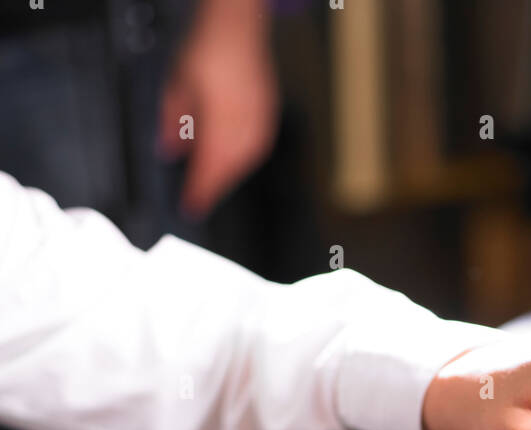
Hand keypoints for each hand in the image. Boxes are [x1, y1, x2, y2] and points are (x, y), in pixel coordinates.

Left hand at [157, 0, 278, 218]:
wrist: (238, 27)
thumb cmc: (209, 50)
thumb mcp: (179, 85)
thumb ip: (173, 120)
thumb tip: (170, 149)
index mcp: (222, 123)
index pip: (210, 169)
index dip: (199, 192)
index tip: (190, 208)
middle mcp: (245, 127)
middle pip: (227, 171)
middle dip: (212, 186)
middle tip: (198, 198)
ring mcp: (260, 124)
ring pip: (241, 163)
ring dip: (226, 174)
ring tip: (212, 183)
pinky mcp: (268, 119)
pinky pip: (253, 150)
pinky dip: (240, 160)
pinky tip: (231, 162)